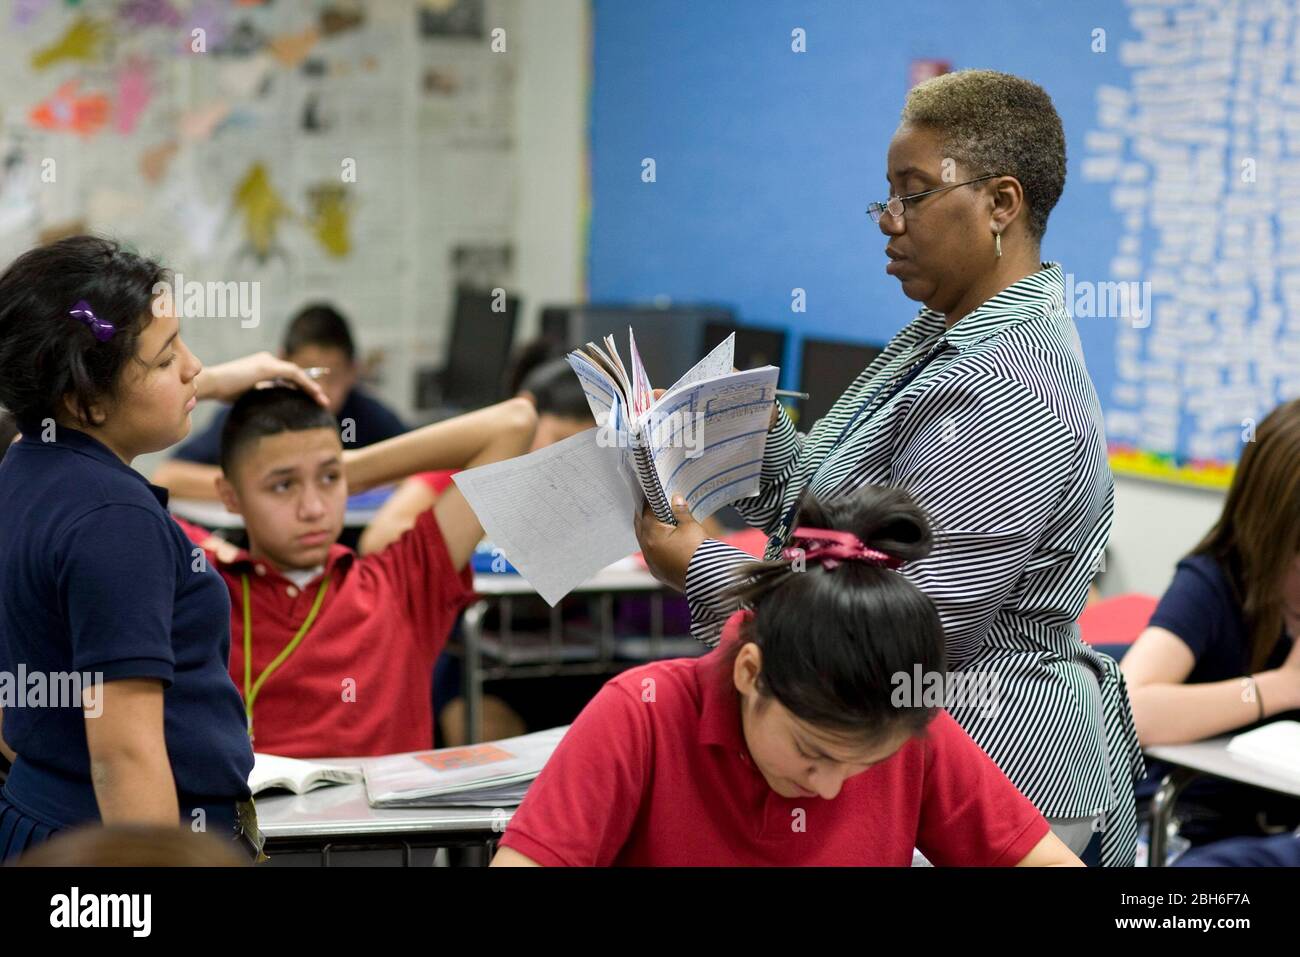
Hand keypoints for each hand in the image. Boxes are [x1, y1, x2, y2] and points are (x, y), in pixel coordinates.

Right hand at [198, 351, 329, 406]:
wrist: (211, 383)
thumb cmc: (224, 390)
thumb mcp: (248, 393)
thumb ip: (261, 393)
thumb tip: (272, 404)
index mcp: (262, 365)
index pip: (287, 376)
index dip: (302, 386)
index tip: (313, 398)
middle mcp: (266, 360)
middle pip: (295, 374)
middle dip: (310, 387)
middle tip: (323, 401)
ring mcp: (267, 361)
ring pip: (297, 373)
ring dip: (311, 387)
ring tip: (323, 401)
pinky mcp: (267, 367)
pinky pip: (293, 374)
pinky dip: (306, 383)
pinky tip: (315, 393)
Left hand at [633, 495, 706, 592]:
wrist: (707, 580)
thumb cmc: (699, 553)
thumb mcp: (691, 526)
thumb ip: (680, 511)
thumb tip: (676, 499)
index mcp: (652, 536)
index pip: (645, 513)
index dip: (649, 502)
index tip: (652, 494)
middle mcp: (648, 551)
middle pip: (641, 527)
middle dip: (645, 515)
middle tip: (652, 505)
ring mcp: (652, 564)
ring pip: (645, 542)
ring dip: (650, 532)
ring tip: (660, 522)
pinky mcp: (658, 573)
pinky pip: (652, 555)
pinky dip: (656, 545)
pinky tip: (665, 541)